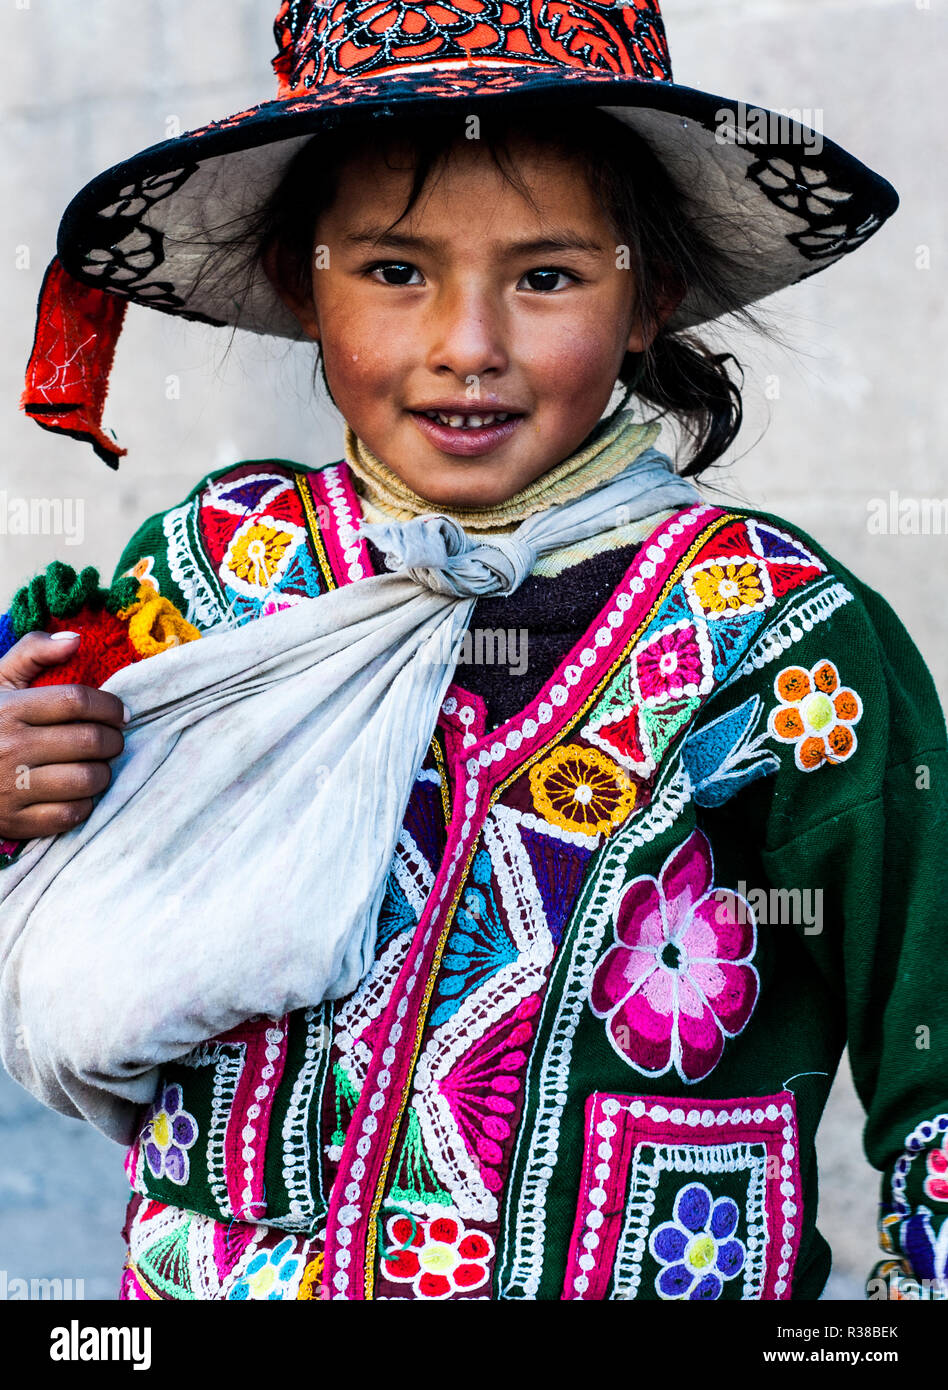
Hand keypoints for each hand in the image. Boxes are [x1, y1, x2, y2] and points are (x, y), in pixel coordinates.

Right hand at [0, 632, 128, 840]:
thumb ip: (33, 652)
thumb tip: (76, 640)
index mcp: (8, 710)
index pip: (77, 701)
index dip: (110, 705)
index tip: (120, 713)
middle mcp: (9, 748)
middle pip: (90, 740)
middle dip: (113, 739)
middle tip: (112, 739)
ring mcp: (11, 788)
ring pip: (87, 779)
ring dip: (104, 772)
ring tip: (97, 764)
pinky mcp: (16, 821)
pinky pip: (72, 814)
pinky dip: (85, 803)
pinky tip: (78, 791)